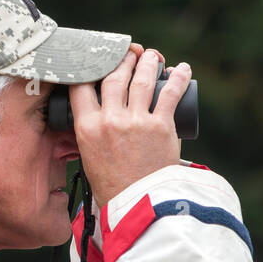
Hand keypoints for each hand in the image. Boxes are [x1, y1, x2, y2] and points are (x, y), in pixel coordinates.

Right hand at [69, 44, 184, 204]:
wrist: (137, 207)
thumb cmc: (113, 187)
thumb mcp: (90, 157)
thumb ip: (92, 134)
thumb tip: (98, 117)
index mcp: (87, 128)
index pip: (81, 85)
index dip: (88, 67)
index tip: (96, 60)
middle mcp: (110, 120)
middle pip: (114, 75)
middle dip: (123, 59)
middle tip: (130, 53)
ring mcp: (137, 122)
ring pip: (142, 79)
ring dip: (148, 62)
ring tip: (152, 56)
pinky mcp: (161, 127)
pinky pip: (171, 93)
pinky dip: (178, 78)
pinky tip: (181, 69)